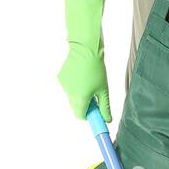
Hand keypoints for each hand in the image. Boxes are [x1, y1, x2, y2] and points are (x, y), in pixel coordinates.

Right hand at [57, 0, 111, 121]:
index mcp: (80, 98)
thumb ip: (105, 107)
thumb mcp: (104, 89)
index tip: (95, 113)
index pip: (80, 116)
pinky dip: (74, 85)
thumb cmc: (96, 68)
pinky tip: (80, 75)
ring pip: (72, 97)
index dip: (88, 116)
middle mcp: (69, 93)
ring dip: (79, 94)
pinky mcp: (60, 77)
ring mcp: (63, 85)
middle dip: (85, 105)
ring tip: (88, 81)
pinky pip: (68, 87)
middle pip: (76, 107)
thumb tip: (107, 120)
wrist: (85, 48)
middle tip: (95, 96)